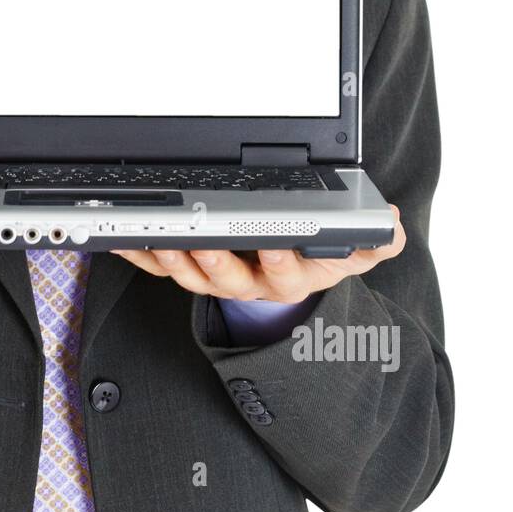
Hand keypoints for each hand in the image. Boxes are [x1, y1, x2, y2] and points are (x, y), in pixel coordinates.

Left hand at [111, 205, 405, 301]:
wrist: (296, 270)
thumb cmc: (322, 253)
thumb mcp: (358, 249)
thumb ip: (378, 239)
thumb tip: (390, 227)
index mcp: (293, 277)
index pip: (286, 271)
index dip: (280, 258)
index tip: (273, 241)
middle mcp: (253, 284)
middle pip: (230, 278)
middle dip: (212, 260)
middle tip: (197, 239)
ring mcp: (219, 281)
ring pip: (192, 275)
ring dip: (171, 258)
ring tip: (156, 237)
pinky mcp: (192, 272)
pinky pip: (163, 265)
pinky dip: (141, 253)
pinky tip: (123, 238)